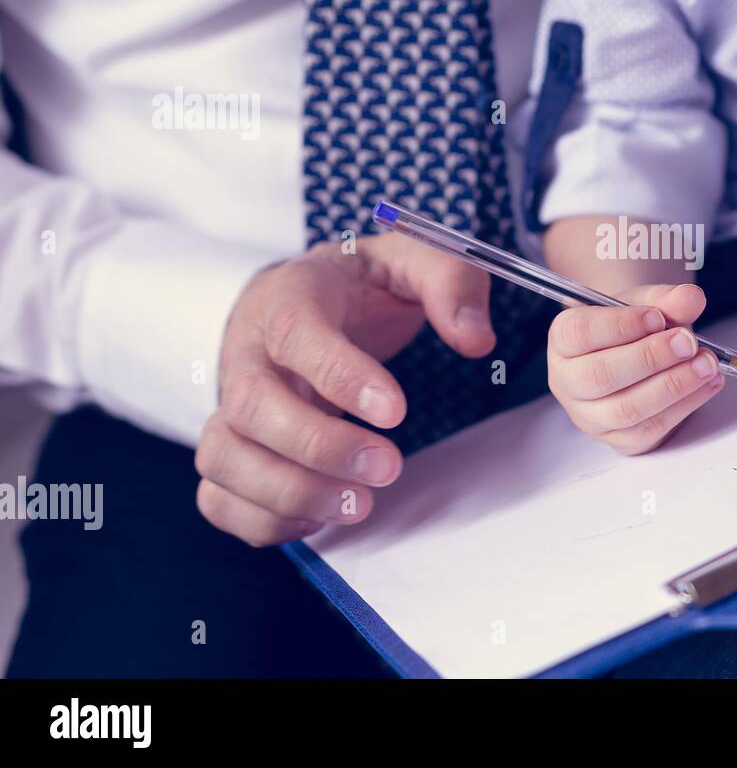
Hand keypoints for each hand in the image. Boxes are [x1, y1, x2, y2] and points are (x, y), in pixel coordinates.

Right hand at [196, 233, 496, 546]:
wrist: (303, 298)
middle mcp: (248, 352)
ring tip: (359, 504)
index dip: (341, 377)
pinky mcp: (230, 445)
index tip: (395, 413)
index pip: (298, 335)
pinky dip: (260, 518)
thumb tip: (477, 339)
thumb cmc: (360, 285)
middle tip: (388, 468)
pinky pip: (217, 495)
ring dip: (287, 492)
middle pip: (251, 405)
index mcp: (291, 297)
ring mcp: (230, 403)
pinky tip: (319, 517)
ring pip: (222, 455)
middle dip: (319, 447)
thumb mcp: (411, 259)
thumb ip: (450, 284)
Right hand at [548, 283, 725, 454]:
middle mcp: (567, 381)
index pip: (579, 333)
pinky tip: (707, 384)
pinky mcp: (619, 440)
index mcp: (563, 340)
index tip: (657, 317)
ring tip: (706, 363)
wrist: (639, 354)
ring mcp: (590, 416)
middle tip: (688, 342)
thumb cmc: (635, 327)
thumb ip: (666, 298)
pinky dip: (685, 406)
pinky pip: (650, 429)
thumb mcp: (647, 303)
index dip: (619, 325)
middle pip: (600, 375)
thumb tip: (690, 297)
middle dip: (651, 358)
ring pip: (627, 408)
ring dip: (673, 385)